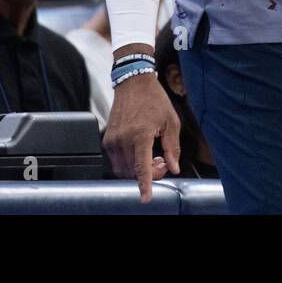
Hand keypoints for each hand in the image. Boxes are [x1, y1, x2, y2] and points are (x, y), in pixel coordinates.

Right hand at [103, 67, 181, 201]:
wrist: (133, 84)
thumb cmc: (154, 100)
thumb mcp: (171, 121)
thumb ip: (172, 147)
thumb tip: (174, 167)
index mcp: (140, 134)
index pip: (141, 167)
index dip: (145, 184)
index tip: (146, 198)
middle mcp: (123, 139)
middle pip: (133, 172)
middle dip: (149, 173)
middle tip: (162, 162)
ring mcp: (112, 140)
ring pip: (123, 169)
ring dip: (138, 170)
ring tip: (152, 156)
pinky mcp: (107, 139)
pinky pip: (117, 161)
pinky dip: (129, 164)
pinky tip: (141, 152)